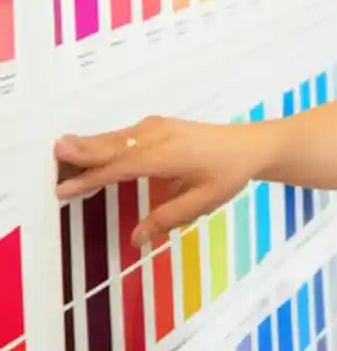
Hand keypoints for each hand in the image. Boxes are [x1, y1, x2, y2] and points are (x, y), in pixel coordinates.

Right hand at [54, 116, 272, 245]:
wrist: (252, 146)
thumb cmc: (229, 173)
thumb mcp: (202, 202)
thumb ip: (167, 219)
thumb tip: (137, 238)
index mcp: (169, 155)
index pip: (122, 167)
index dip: (92, 179)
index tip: (66, 190)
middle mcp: (160, 136)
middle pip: (114, 145)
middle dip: (84, 151)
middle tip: (56, 155)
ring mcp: (159, 127)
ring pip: (117, 137)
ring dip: (90, 145)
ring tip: (63, 151)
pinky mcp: (159, 126)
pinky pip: (125, 134)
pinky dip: (104, 141)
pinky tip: (90, 147)